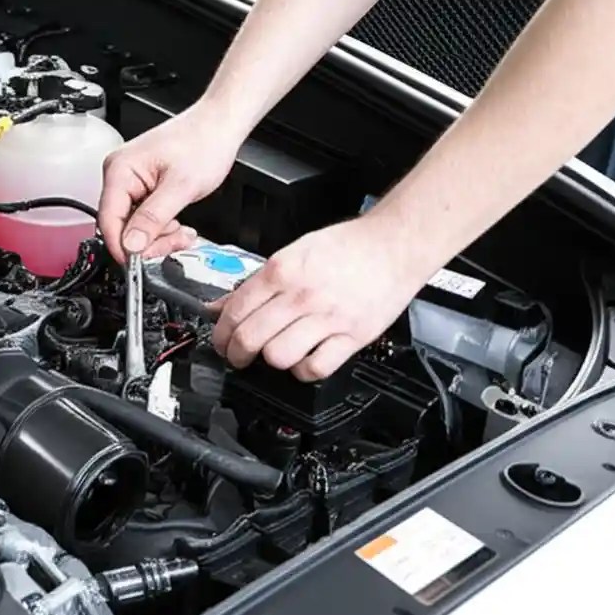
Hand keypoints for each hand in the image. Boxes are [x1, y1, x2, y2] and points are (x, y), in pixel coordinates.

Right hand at [98, 105, 243, 263]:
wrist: (219, 127)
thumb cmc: (204, 142)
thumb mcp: (181, 187)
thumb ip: (153, 218)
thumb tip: (131, 245)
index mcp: (120, 170)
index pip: (108, 220)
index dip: (123, 247)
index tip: (139, 264)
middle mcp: (119, 175)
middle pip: (121, 226)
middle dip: (149, 241)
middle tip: (175, 242)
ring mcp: (130, 182)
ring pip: (134, 227)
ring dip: (159, 237)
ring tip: (182, 232)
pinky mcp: (142, 188)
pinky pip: (144, 219)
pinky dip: (162, 228)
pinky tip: (178, 224)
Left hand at [211, 216, 434, 379]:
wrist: (394, 244)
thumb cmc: (346, 247)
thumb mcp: (292, 253)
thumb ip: (255, 283)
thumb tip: (221, 306)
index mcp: (281, 270)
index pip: (234, 312)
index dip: (221, 335)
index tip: (221, 343)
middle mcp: (301, 294)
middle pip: (250, 338)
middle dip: (236, 354)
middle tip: (238, 356)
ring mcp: (328, 317)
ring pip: (278, 356)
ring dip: (270, 361)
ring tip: (274, 354)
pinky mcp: (352, 336)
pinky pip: (315, 367)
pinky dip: (303, 370)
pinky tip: (303, 359)